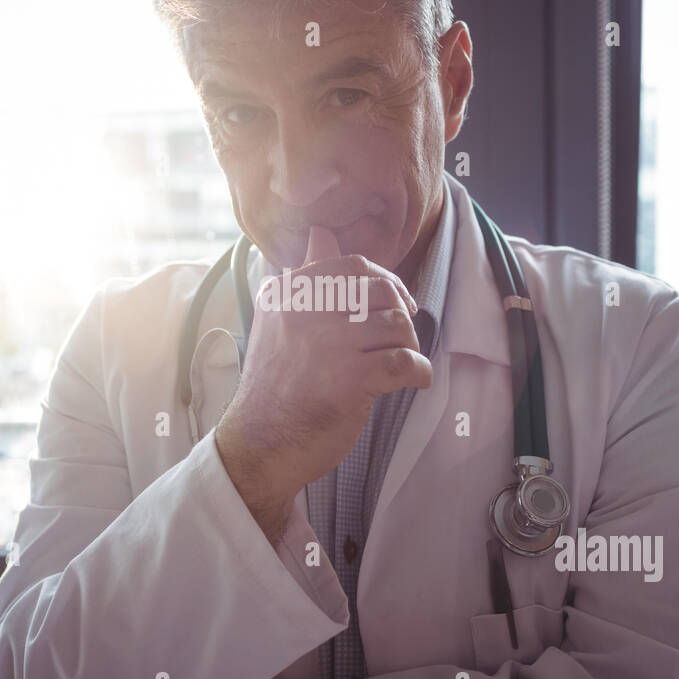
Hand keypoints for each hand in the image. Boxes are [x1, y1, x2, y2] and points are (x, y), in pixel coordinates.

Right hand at [215, 226, 432, 542]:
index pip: (351, 265)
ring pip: (395, 324)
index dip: (384, 280)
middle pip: (379, 290)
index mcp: (287, 293)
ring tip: (400, 363)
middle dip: (400, 311)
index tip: (394, 302)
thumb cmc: (275, 387)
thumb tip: (321, 233)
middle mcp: (305, 310)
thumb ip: (304, 279)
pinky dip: (419, 371)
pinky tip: (413, 381)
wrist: (259, 445)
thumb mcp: (279, 324)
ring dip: (408, 345)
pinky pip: (405, 361)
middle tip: (401, 335)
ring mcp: (328, 343)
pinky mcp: (351, 378)